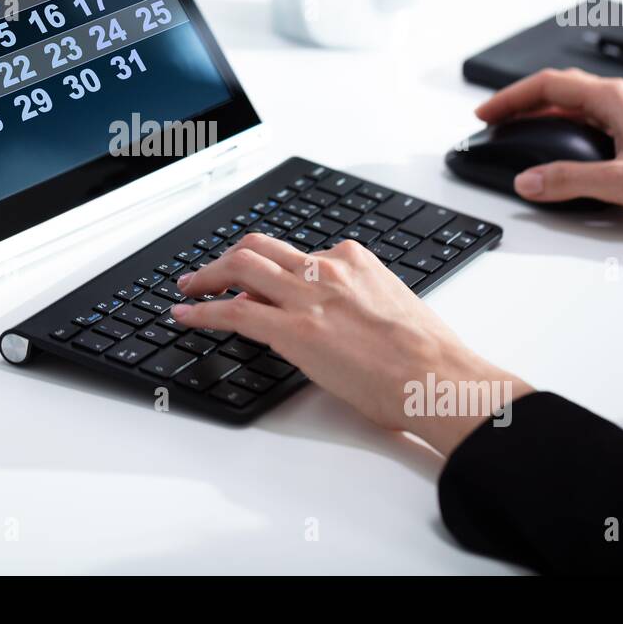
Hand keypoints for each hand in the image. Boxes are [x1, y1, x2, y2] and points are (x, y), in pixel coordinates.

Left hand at [172, 233, 530, 455]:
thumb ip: (352, 301)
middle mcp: (325, 268)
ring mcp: (306, 296)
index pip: (295, 255)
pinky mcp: (292, 330)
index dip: (268, 270)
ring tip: (188, 287)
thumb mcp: (388, 306)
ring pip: (240, 267)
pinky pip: (234, 313)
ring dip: (206, 276)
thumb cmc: (425, 354)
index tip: (255, 283)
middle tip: (205, 273)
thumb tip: (324, 315)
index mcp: (352, 260)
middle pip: (259, 248)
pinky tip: (186, 316)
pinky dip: (202, 312)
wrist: (436, 375)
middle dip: (226, 259)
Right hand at [475, 68, 622, 232]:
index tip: (485, 113)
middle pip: (556, 89)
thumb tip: (527, 181)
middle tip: (492, 119)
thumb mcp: (621, 181)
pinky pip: (587, 117)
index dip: (509, 98)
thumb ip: (568, 181)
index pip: (547, 86)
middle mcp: (619, 99)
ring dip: (539, 112)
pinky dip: (561, 124)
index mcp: (612, 99)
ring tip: (516, 130)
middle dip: (518, 102)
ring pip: (572, 102)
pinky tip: (558, 145)